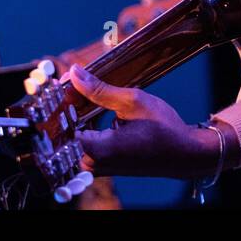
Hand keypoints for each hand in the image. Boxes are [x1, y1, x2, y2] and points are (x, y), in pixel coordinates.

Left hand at [66, 64, 219, 178]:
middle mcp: (92, 163)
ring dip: (73, 112)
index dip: (57, 101)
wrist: (185, 154)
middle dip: (64, 104)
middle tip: (68, 80)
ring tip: (77, 88)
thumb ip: (99, 90)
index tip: (56, 81)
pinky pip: (82, 142)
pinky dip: (82, 122)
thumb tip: (74, 73)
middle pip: (63, 131)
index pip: (61, 125)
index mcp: (97, 150)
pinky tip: (86, 105)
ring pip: (71, 136)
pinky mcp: (101, 165)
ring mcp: (96, 166)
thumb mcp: (132, 101)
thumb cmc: (164, 129)